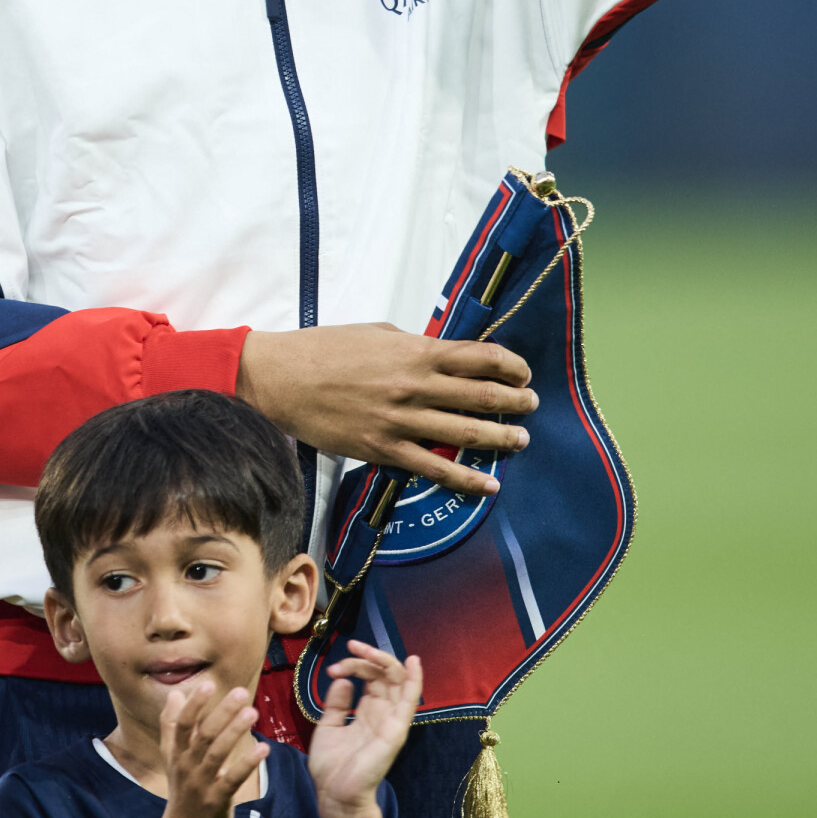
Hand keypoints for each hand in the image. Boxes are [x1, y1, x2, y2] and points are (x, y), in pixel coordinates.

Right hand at [159, 679, 267, 817]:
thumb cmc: (181, 784)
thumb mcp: (172, 756)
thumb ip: (171, 725)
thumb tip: (174, 692)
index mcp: (177, 753)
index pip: (183, 724)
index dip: (194, 704)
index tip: (208, 683)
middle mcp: (187, 766)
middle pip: (204, 736)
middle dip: (223, 712)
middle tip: (241, 692)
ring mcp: (202, 784)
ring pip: (218, 754)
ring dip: (235, 731)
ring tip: (253, 712)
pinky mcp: (217, 800)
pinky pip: (233, 779)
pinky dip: (248, 763)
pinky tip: (264, 748)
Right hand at [236, 323, 535, 499]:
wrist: (285, 378)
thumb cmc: (328, 349)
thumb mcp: (378, 333)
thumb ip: (415, 346)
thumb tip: (445, 356)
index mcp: (415, 351)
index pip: (478, 357)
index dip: (509, 365)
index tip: (523, 372)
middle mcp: (415, 386)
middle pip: (481, 396)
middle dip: (514, 402)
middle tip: (531, 407)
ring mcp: (401, 421)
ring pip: (464, 433)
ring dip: (499, 438)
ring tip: (520, 440)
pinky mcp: (384, 450)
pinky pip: (434, 468)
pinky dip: (465, 478)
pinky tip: (488, 484)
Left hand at [308, 642, 422, 817]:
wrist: (334, 795)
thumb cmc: (332, 767)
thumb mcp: (328, 726)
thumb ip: (336, 703)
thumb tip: (344, 680)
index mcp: (368, 712)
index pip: (370, 677)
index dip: (354, 665)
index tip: (333, 669)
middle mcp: (382, 713)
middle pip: (384, 674)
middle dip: (367, 657)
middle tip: (349, 648)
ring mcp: (391, 720)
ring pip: (397, 680)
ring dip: (383, 660)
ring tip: (365, 650)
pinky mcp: (395, 730)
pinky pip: (410, 702)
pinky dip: (414, 680)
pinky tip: (413, 662)